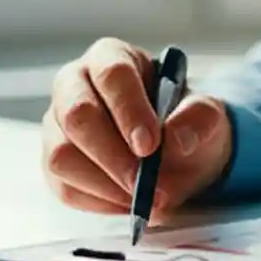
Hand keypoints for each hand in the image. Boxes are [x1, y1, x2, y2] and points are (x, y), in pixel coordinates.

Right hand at [41, 38, 232, 214]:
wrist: (178, 155)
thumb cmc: (184, 123)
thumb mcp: (206, 116)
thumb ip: (199, 119)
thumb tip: (176, 138)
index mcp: (110, 58)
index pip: (112, 75)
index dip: (129, 110)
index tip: (150, 145)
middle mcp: (74, 84)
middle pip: (77, 115)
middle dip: (113, 155)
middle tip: (146, 185)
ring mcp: (58, 124)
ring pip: (62, 155)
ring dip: (105, 184)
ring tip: (143, 199)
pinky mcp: (55, 163)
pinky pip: (65, 186)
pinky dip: (99, 201)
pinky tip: (127, 202)